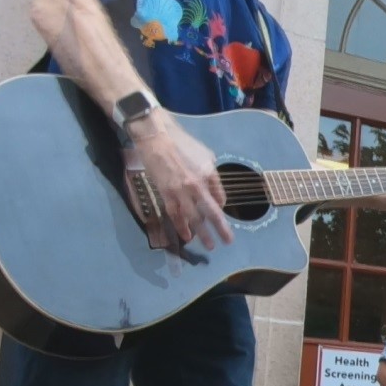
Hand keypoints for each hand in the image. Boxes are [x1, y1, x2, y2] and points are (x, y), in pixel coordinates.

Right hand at [131, 116, 231, 249]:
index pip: (220, 198)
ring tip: (209, 246)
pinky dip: (181, 227)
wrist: (157, 139)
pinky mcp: (165, 193)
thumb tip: (217, 197)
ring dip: (202, 234)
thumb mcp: (206, 157)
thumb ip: (213, 177)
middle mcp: (196, 185)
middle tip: (228, 241)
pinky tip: (187, 236)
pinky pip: (175, 214)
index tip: (222, 217)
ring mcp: (180, 191)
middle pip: (210, 212)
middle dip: (220, 229)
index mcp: (208, 174)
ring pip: (193, 217)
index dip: (222, 210)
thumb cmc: (183, 145)